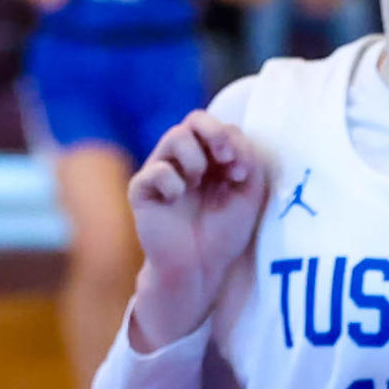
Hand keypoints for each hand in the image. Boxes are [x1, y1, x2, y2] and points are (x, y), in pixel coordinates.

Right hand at [127, 113, 272, 348]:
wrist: (199, 269)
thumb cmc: (222, 233)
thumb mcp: (247, 195)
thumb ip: (246, 161)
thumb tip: (231, 139)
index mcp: (209, 158)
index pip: (217, 126)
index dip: (230, 139)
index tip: (240, 171)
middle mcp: (183, 160)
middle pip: (194, 119)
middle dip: (214, 133)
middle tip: (223, 158)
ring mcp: (161, 171)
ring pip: (175, 137)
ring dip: (195, 157)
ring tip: (197, 182)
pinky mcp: (142, 190)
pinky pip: (155, 171)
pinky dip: (171, 182)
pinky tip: (175, 199)